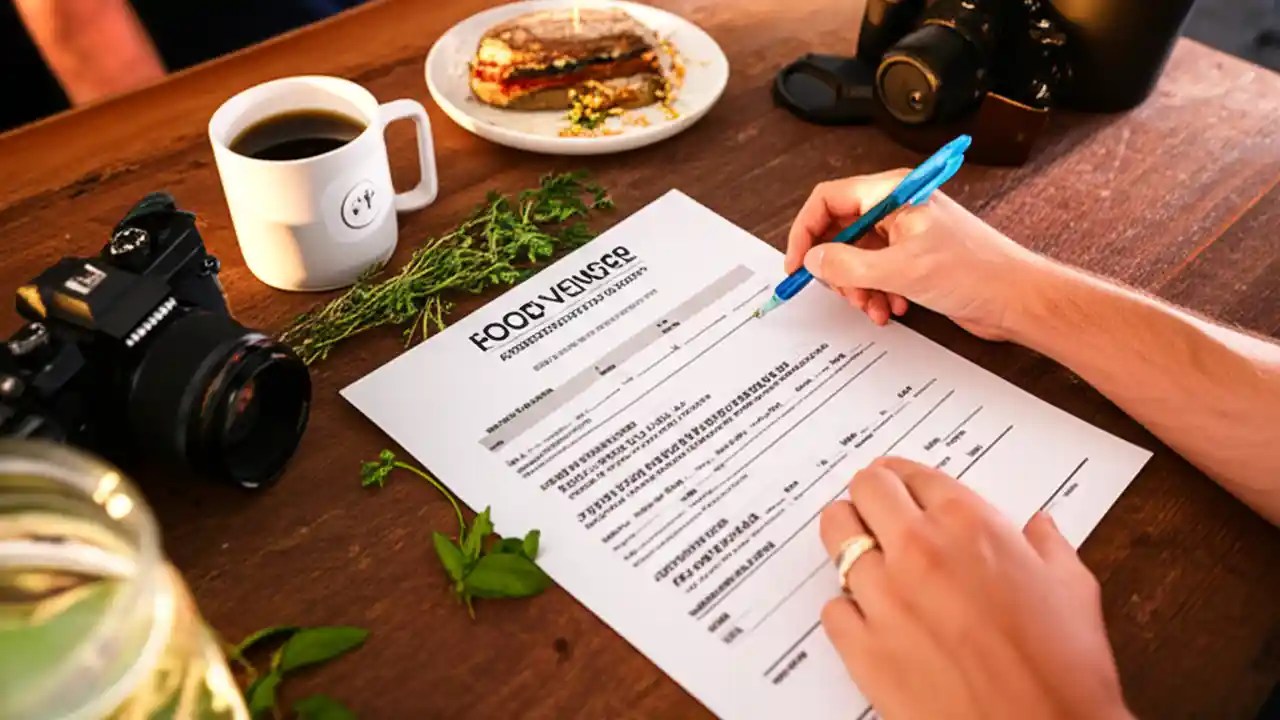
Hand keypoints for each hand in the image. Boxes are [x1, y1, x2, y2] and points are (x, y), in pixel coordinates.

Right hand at [785, 171, 1052, 339]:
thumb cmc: (976, 272)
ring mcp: (907, 234)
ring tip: (873, 306)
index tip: (797, 263)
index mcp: (894, 194)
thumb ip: (848, 264)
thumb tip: (814, 259)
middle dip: (836, 267)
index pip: (829, 199)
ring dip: (857, 286)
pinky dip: (877, 293)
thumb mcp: (901, 270)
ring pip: (857, 257)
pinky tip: (893, 308)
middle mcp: (898, 208)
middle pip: (840, 231)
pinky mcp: (915, 259)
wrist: (1017, 299)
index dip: (805, 231)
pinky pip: (877, 273)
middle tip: (844, 291)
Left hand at [819, 457, 1130, 719]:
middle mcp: (919, 550)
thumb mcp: (1073, 593)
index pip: (913, 473)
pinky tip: (869, 617)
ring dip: (850, 544)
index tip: (901, 482)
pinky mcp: (861, 647)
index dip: (906, 477)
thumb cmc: (1064, 674)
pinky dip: (848, 608)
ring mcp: (883, 598)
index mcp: (969, 525)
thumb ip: (1049, 548)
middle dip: (870, 496)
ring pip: (836, 538)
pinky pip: (832, 606)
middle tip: (876, 509)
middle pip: (865, 489)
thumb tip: (1040, 527)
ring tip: (866, 557)